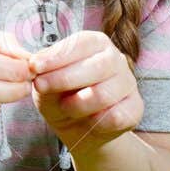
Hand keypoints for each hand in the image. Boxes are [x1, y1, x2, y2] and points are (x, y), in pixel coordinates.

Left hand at [29, 31, 142, 154]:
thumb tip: (34, 63)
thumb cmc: (58, 95)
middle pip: (96, 67)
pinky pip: (115, 117)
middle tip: (41, 87)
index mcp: (95, 43)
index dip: (57, 55)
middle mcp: (116, 59)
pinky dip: (94, 122)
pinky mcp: (135, 108)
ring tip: (65, 107)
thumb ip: (42, 70)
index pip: (81, 43)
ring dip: (77, 104)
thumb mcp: (44, 80)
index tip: (34, 67)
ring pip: (104, 94)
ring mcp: (128, 83)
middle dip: (64, 78)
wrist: (76, 127)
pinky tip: (85, 120)